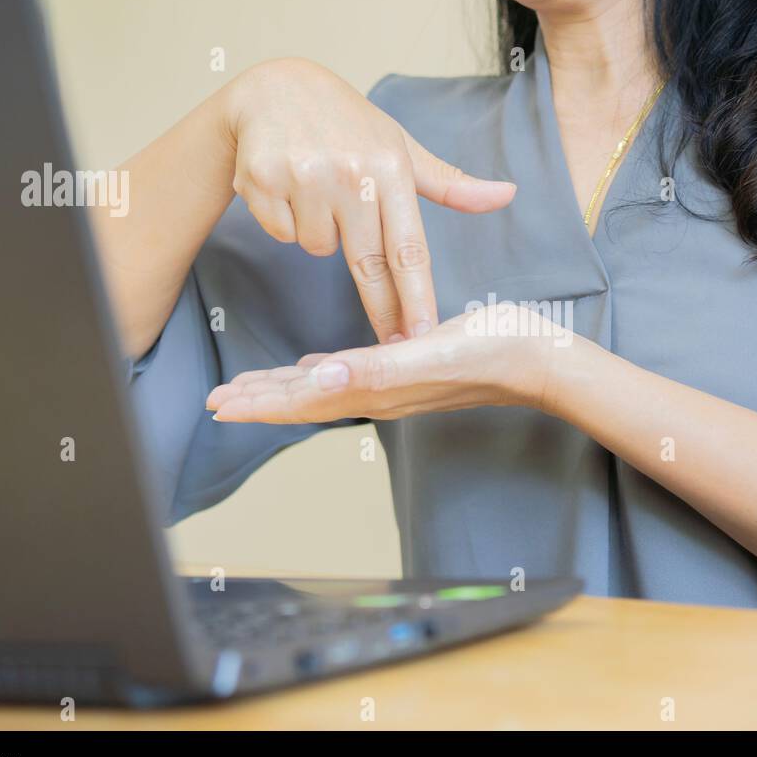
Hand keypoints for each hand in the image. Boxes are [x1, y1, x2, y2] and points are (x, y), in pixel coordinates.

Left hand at [205, 303, 573, 423]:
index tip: (219, 404)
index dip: (259, 403)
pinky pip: (349, 375)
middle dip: (260, 401)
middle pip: (305, 401)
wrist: (539, 360)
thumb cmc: (493, 351)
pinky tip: (312, 367)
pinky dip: (320, 374)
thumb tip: (320, 376)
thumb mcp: (433, 352)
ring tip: (251, 390)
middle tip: (218, 400)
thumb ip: (378, 368)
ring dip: (283, 391)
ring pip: (322, 390)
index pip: (304, 401)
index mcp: (377, 387)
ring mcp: (394, 382)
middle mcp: (379, 390)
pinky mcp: (408, 367)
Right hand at [223, 58, 516, 341]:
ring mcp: (304, 175)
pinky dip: (286, 220)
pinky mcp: (263, 179)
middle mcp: (350, 173)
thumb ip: (450, 183)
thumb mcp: (401, 146)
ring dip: (322, 234)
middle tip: (393, 344)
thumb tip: (507, 195)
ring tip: (319, 192)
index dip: (416, 296)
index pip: (408, 247)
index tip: (423, 334)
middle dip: (382, 309)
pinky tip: (288, 186)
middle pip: (368, 264)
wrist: (273, 88)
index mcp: (390, 166)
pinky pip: (283, 233)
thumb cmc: (348, 125)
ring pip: (319, 248)